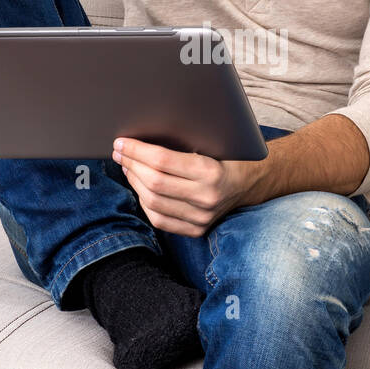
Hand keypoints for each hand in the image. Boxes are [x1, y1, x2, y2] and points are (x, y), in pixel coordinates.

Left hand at [112, 138, 257, 236]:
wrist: (250, 182)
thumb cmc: (226, 156)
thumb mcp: (210, 143)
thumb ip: (180, 143)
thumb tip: (141, 138)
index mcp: (211, 172)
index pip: (162, 161)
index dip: (137, 151)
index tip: (122, 142)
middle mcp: (207, 198)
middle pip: (154, 183)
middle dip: (131, 165)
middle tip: (120, 153)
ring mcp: (202, 218)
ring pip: (153, 203)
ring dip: (134, 183)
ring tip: (128, 168)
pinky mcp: (197, 230)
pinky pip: (160, 220)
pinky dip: (144, 202)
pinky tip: (140, 188)